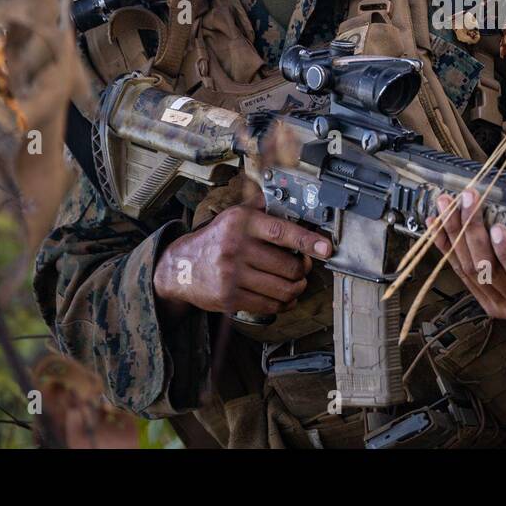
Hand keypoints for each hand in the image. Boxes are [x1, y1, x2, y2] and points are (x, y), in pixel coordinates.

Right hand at [153, 201, 331, 316]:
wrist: (179, 268)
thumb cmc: (214, 239)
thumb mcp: (233, 216)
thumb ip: (261, 208)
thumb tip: (292, 200)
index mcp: (241, 224)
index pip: (281, 232)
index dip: (307, 241)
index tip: (325, 248)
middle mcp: (236, 248)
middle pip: (287, 266)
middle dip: (303, 271)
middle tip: (304, 268)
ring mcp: (231, 275)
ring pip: (281, 289)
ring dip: (296, 289)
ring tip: (296, 284)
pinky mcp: (229, 298)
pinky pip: (269, 305)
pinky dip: (283, 304)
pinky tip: (284, 298)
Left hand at [431, 189, 505, 321]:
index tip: (499, 227)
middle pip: (489, 270)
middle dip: (473, 231)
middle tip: (468, 199)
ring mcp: (501, 306)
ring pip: (470, 270)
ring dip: (455, 234)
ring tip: (447, 206)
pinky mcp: (484, 302)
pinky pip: (460, 273)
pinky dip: (446, 247)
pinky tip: (436, 226)